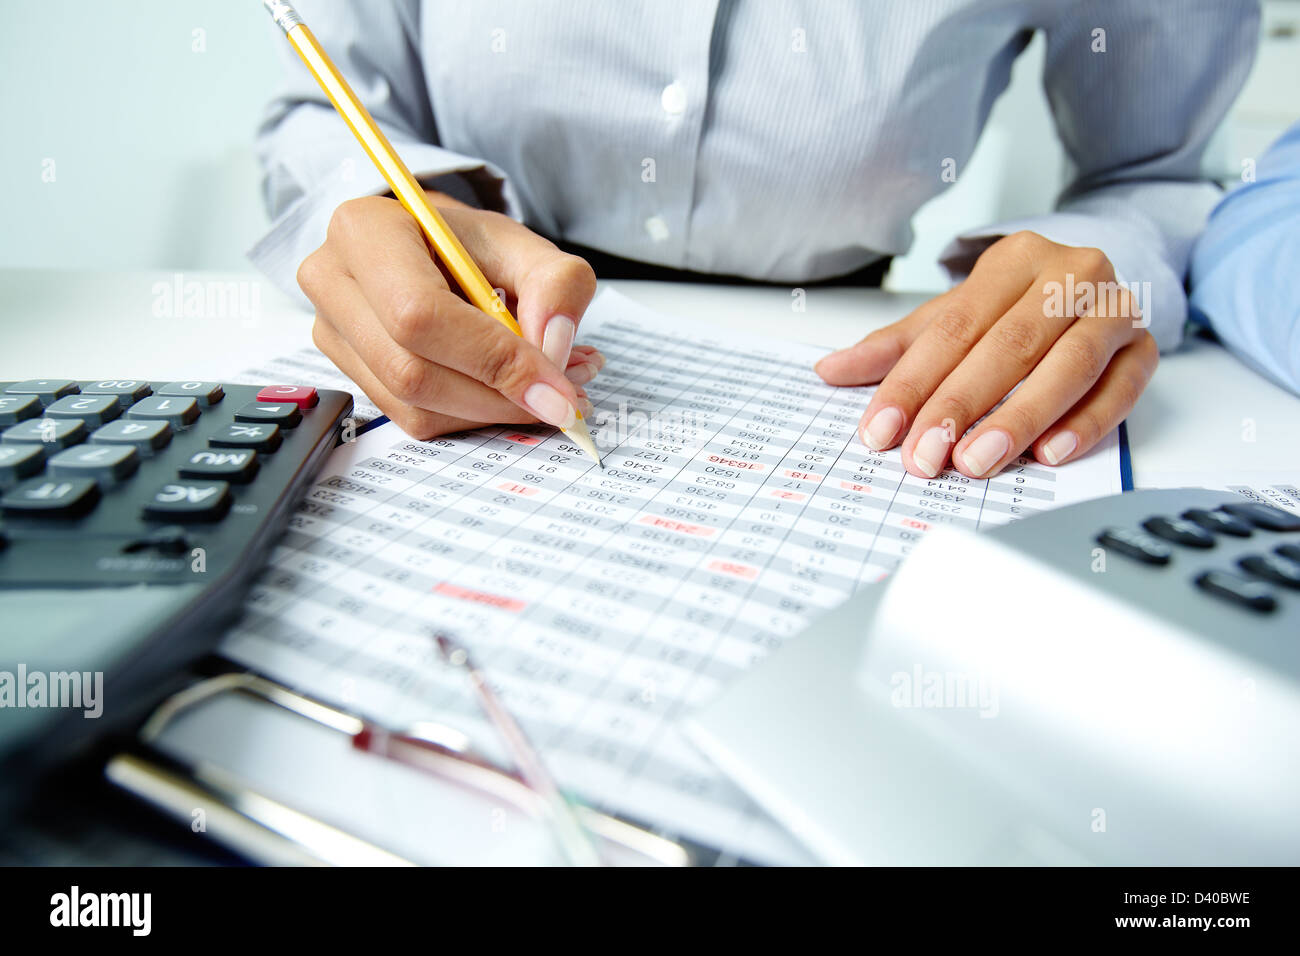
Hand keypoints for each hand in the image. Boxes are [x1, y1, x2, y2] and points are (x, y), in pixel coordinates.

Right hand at [298, 190, 602, 437]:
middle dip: (498, 396)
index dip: (493, 360)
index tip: (558, 388)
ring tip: (548, 385)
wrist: (428, 250)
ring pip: (415, 407)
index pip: (419, 315)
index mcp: (365, 232)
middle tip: (565, 395)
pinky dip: (474, 415)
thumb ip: (556, 283)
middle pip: (412, 372)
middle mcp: (332, 282)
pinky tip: (510, 390)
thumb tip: (553, 347)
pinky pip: (415, 419)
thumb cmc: (467, 245)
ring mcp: (333, 334)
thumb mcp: (521, 244)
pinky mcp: (350, 375)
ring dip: (492, 411)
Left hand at [816, 231, 1157, 477]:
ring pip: (1069, 364)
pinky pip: (1121, 387)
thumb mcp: (954, 318)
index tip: (880, 431)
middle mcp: (1070, 274)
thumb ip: (896, 347)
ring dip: (1020, 418)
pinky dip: (1086, 423)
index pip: (954, 327)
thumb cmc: (1016, 308)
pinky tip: (1049, 454)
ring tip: (977, 461)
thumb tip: (830, 370)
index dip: (912, 382)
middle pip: (1008, 345)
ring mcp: (1115, 307)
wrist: (1093, 285)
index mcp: (1014, 260)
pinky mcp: (1145, 348)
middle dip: (960, 406)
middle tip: (924, 457)